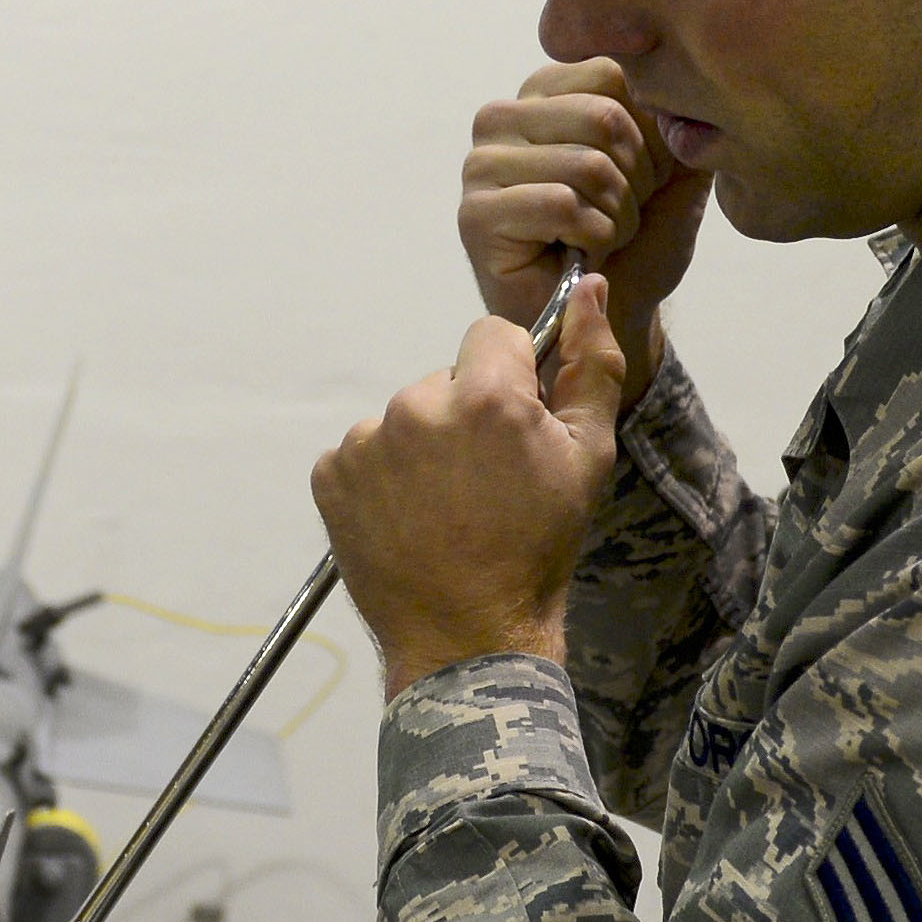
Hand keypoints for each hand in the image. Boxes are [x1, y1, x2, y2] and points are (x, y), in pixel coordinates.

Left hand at [312, 277, 627, 696]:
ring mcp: (365, 444)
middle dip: (464, 412)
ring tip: (445, 505)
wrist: (469, 634)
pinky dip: (382, 476)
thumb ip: (591, 361)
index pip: (491, 336)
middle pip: (444, 378)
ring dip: (422, 445)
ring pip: (402, 416)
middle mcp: (415, 408)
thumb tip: (587, 286)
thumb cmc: (537, 546)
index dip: (510, 376)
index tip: (514, 423)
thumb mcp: (587, 453)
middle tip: (482, 480)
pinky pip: (363, 453)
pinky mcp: (331, 476)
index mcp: (483, 395)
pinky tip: (409, 516)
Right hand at [459, 57, 713, 415]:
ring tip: (603, 238)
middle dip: (636, 179)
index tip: (644, 178)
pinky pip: (560, 204)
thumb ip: (678, 114)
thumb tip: (678, 87)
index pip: (615, 74)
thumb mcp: (675, 166)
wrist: (612, 319)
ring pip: (585, 164)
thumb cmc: (636, 245)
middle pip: (602, 117)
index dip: (651, 134)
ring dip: (617, 214)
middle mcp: (503, 117)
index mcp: (546, 91)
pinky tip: (582, 255)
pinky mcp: (474, 215)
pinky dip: (594, 237)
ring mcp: (480, 166)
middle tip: (622, 217)